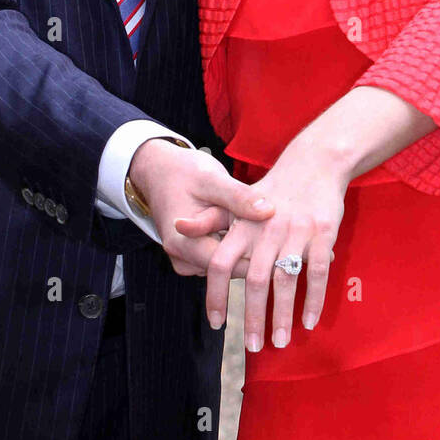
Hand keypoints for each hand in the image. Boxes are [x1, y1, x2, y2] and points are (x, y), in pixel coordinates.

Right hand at [128, 139, 273, 279]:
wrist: (158, 170)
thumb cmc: (183, 172)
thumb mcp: (212, 179)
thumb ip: (239, 196)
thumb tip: (269, 211)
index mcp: (183, 243)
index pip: (227, 265)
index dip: (256, 256)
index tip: (280, 242)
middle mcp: (182, 257)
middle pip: (228, 269)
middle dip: (251, 252)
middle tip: (275, 231)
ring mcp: (186, 259)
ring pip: (225, 265)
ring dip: (242, 249)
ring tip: (259, 227)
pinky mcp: (192, 255)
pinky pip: (219, 257)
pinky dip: (233, 246)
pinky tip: (243, 227)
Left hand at [178, 131, 346, 349]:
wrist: (313, 164)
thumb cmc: (272, 190)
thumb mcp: (235, 200)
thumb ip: (209, 219)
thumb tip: (178, 227)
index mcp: (242, 225)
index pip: (221, 264)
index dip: (216, 295)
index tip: (216, 323)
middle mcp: (266, 230)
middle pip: (255, 280)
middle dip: (253, 317)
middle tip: (252, 346)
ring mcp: (296, 232)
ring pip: (286, 281)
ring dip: (282, 315)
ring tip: (279, 342)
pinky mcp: (322, 233)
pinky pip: (317, 273)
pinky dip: (313, 300)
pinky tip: (309, 322)